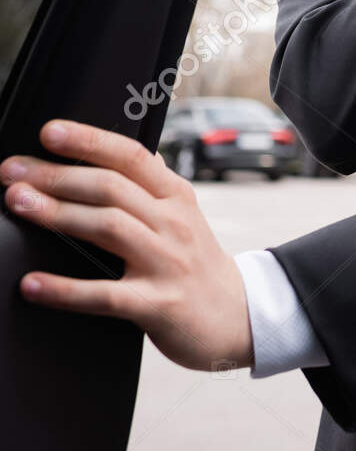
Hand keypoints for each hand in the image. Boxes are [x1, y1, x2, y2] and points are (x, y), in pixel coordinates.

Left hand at [0, 121, 252, 371]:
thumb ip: (150, 186)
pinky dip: (64, 290)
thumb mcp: (183, 215)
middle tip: (11, 171)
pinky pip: (105, 295)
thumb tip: (114, 153)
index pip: (131, 156)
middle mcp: (173, 223)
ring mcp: (166, 263)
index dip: (89, 140)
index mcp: (175, 196)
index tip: (49, 132)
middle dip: (56, 175)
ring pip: (108, 227)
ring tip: (17, 204)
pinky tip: (31, 284)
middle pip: (111, 187)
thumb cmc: (197, 265)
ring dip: (57, 213)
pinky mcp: (158, 305)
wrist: (238, 318)